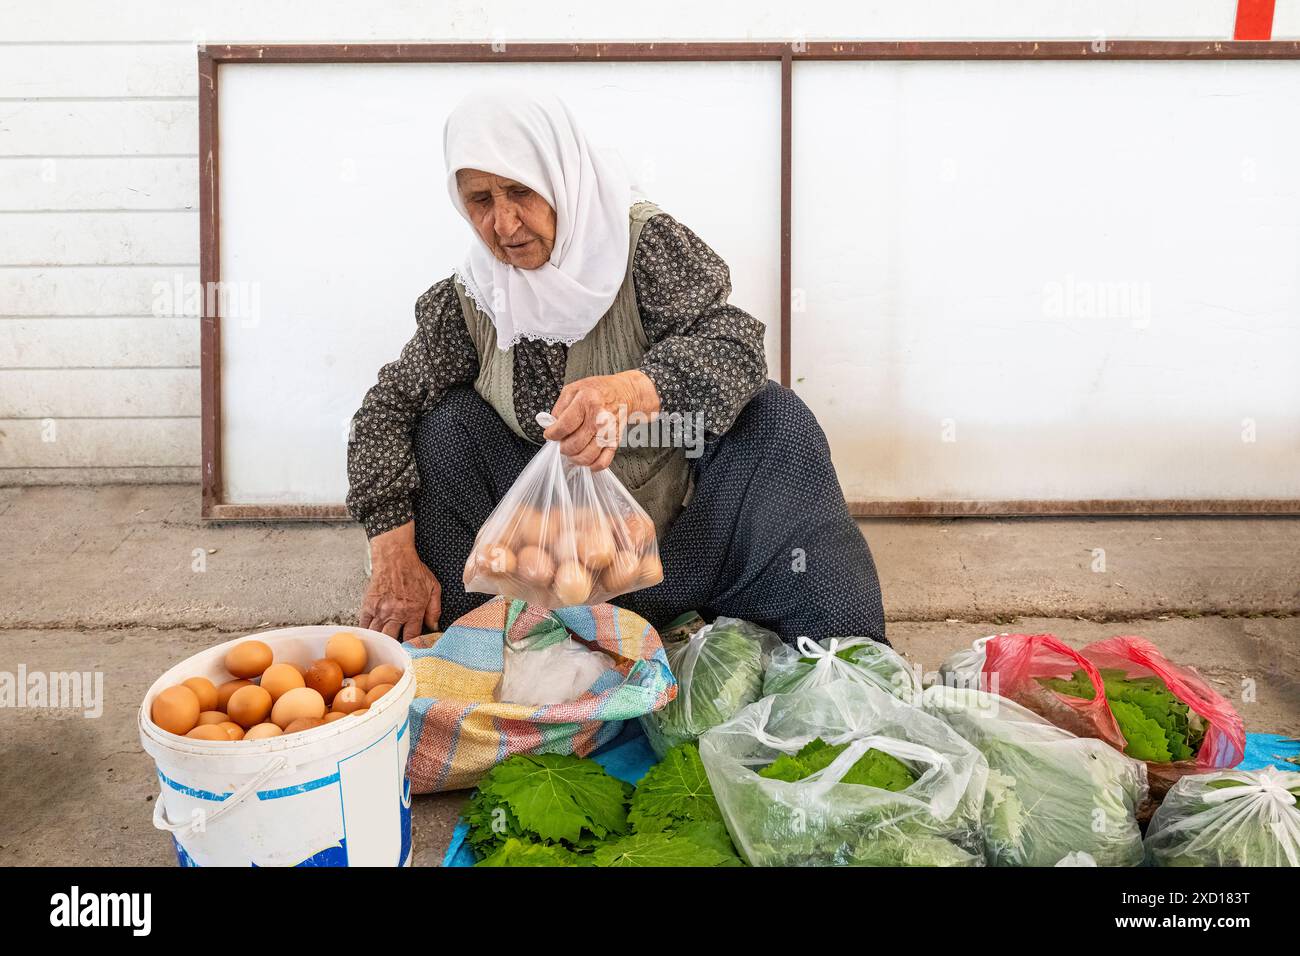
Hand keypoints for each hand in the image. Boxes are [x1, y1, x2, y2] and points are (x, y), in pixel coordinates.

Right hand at [359, 522, 440, 640]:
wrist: (394, 557)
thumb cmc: (414, 571)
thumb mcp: (433, 588)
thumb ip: (435, 609)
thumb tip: (435, 626)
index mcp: (413, 611)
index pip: (412, 637)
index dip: (412, 646)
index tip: (411, 651)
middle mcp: (396, 613)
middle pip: (393, 640)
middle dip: (394, 648)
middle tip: (396, 653)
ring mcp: (381, 610)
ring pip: (378, 635)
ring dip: (380, 643)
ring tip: (383, 649)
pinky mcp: (369, 606)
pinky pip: (365, 625)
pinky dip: (367, 633)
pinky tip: (370, 638)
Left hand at [544, 370, 659, 470]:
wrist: (625, 393)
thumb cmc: (598, 390)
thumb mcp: (574, 389)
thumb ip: (559, 407)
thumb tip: (552, 425)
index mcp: (587, 402)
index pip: (564, 426)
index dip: (552, 434)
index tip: (549, 434)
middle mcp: (599, 419)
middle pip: (574, 445)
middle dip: (562, 447)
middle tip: (561, 442)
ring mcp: (608, 432)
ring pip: (586, 457)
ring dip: (574, 458)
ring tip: (571, 450)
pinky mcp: (615, 442)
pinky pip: (602, 462)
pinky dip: (591, 465)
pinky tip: (585, 458)